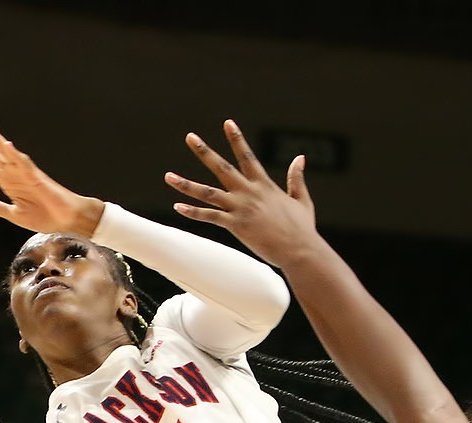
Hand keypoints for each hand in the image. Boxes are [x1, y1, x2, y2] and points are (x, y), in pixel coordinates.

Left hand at [0, 116, 103, 236]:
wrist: (67, 220)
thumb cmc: (45, 216)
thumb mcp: (13, 215)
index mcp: (7, 181)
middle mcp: (13, 172)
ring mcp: (24, 173)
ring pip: (4, 150)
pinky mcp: (37, 178)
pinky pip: (24, 164)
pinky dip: (14, 154)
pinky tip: (4, 144)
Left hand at [164, 120, 320, 266]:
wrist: (300, 249)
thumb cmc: (302, 229)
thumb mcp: (302, 200)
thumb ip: (297, 178)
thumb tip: (300, 157)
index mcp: (264, 185)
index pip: (247, 156)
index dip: (237, 139)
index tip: (228, 123)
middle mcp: (249, 192)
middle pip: (222, 167)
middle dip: (204, 151)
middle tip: (190, 137)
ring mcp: (241, 208)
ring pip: (208, 192)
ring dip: (186, 184)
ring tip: (168, 176)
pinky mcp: (236, 225)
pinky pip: (209, 217)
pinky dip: (193, 212)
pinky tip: (177, 206)